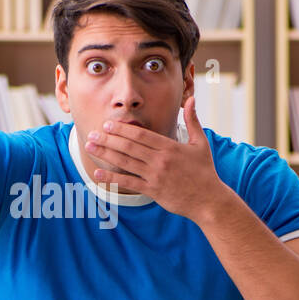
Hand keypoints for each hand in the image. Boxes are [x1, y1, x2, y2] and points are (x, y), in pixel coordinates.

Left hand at [83, 95, 228, 222]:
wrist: (209, 200)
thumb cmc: (205, 171)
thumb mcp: (201, 143)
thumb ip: (192, 120)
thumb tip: (191, 99)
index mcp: (170, 147)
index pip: (141, 135)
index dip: (122, 129)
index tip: (107, 125)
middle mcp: (160, 160)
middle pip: (129, 147)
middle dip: (107, 139)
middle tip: (91, 134)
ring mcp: (155, 176)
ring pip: (125, 162)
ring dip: (105, 154)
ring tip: (89, 147)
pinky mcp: (153, 191)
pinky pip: (128, 183)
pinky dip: (111, 178)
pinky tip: (97, 173)